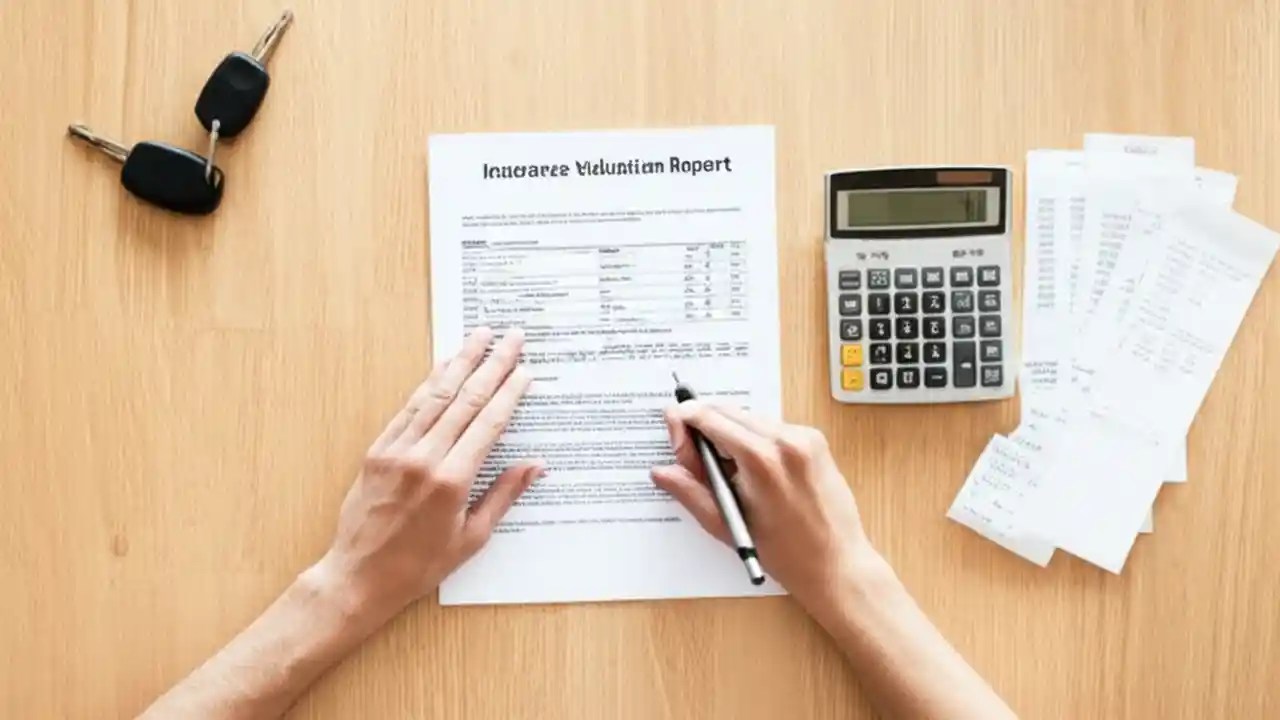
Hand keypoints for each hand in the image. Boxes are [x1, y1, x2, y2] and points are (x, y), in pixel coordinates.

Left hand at [310, 327, 541, 623]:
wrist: (359, 577)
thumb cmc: (419, 566)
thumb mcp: (472, 538)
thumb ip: (503, 495)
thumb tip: (535, 465)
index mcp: (452, 481)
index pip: (488, 424)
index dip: (509, 394)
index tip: (525, 371)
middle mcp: (424, 459)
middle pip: (465, 400)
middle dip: (491, 365)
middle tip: (511, 337)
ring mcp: (397, 451)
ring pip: (435, 395)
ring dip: (460, 362)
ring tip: (479, 336)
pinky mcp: (377, 451)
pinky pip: (408, 409)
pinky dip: (428, 384)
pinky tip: (443, 367)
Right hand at [650, 402, 873, 614]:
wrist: (837, 565)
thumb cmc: (786, 554)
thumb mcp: (728, 524)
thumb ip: (690, 492)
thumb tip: (663, 471)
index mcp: (761, 458)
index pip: (710, 417)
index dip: (685, 420)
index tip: (675, 427)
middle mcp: (786, 439)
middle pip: (729, 411)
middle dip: (705, 426)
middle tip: (693, 457)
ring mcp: (806, 438)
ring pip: (750, 418)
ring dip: (730, 434)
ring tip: (727, 473)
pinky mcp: (817, 442)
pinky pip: (773, 428)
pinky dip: (755, 440)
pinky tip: (752, 472)